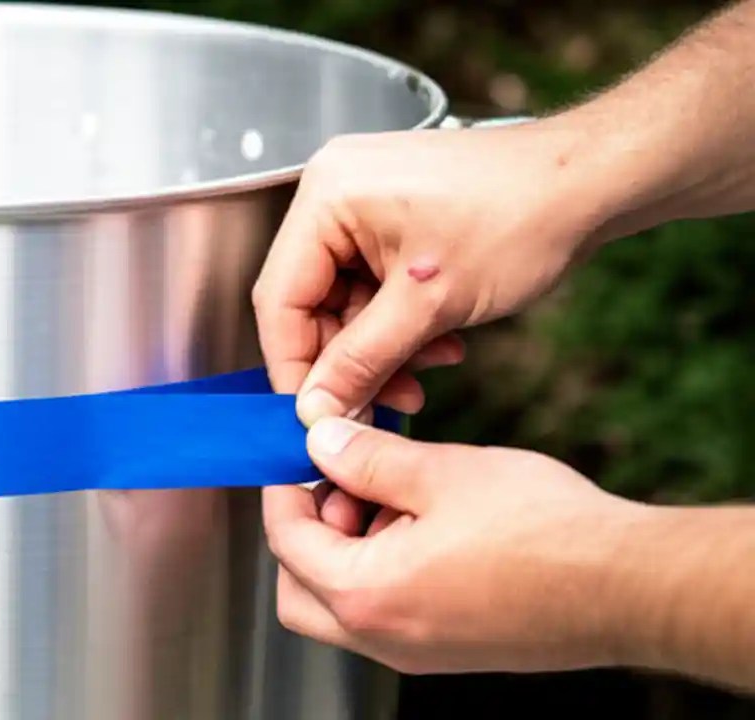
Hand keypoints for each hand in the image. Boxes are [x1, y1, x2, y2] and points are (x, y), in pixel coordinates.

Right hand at [252, 120, 602, 422]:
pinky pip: (373, 284)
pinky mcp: (394, 216)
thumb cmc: (520, 216)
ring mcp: (364, 201)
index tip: (312, 417)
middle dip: (347, 362)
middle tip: (375, 408)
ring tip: (420, 382)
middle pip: (310, 303)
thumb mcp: (429, 305)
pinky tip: (438, 346)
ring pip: (346, 301)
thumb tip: (314, 410)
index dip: (293, 366)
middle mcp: (334, 192)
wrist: (592, 180)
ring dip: (379, 350)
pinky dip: (399, 324)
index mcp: (326, 197)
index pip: (280, 299)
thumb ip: (360, 362)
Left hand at [263, 417, 648, 674]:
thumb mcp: (441, 473)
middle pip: (300, 589)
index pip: (288, 542)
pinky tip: (429, 523)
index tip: (297, 454)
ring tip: (398, 493)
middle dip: (309, 529)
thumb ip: (366, 459)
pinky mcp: (450, 649)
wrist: (629, 586)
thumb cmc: (544, 531)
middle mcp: (383, 638)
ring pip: (343, 604)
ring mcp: (417, 652)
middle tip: (343, 479)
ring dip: (350, 547)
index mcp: (366, 595)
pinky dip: (385, 568)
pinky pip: (389, 612)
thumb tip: (320, 442)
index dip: (286, 488)